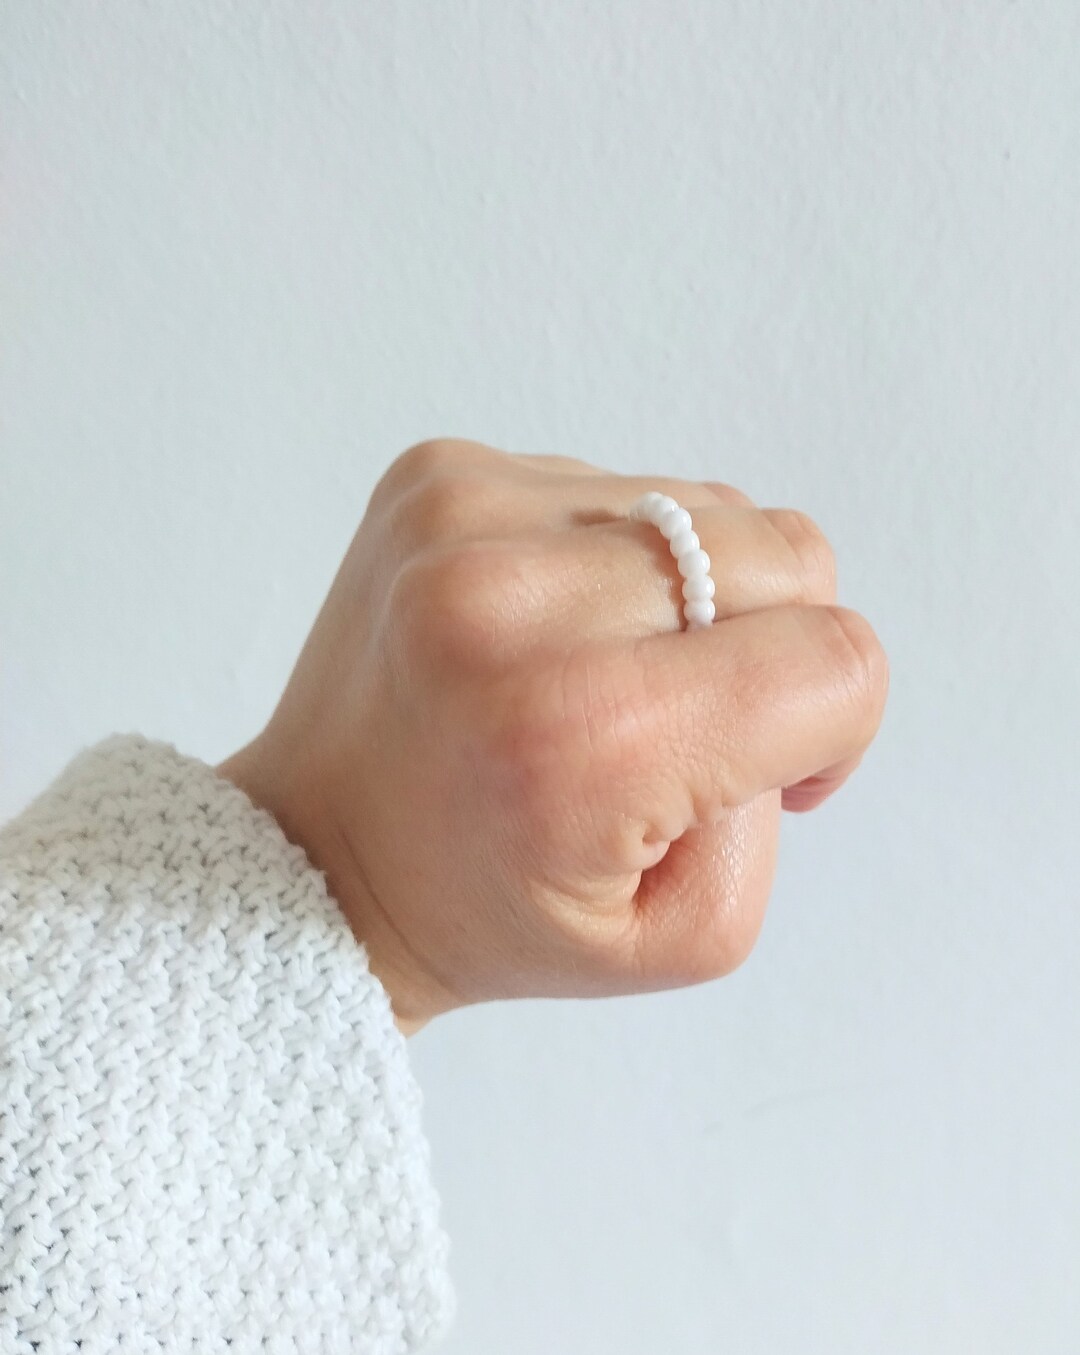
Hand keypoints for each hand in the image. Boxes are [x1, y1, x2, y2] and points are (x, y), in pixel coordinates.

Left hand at [218, 439, 887, 1033]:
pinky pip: (615, 487)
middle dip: (766, 649)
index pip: (832, 661)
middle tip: (679, 724)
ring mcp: (464, 517)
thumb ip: (774, 811)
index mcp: (585, 734)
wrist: (319, 850)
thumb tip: (777, 669)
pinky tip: (543, 631)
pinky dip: (611, 558)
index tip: (763, 774)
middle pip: (785, 556)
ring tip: (597, 673)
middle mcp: (516, 600)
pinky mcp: (436, 474)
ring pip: (708, 507)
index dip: (830, 729)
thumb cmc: (490, 909)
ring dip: (688, 594)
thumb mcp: (682, 934)